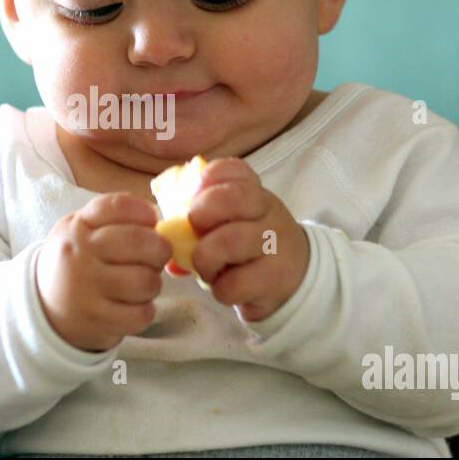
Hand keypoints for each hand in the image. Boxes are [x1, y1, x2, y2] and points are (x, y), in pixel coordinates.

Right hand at [35, 193, 172, 352]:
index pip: (118, 207)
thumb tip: (154, 213)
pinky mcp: (97, 321)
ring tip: (140, 283)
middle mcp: (79, 256)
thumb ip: (114, 216)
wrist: (43, 306)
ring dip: (152, 283)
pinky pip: (141, 314)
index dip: (144, 212)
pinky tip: (133, 305)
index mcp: (77, 228)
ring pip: (146, 281)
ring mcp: (86, 291)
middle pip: (139, 242)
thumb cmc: (75, 260)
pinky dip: (145, 310)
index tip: (151, 220)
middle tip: (155, 256)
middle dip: (159, 249)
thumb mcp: (81, 228)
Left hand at [186, 158, 308, 322]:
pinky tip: (226, 287)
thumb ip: (197, 221)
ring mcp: (275, 245)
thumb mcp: (232, 222)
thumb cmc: (248, 244)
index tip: (192, 198)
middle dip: (200, 215)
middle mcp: (268, 212)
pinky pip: (234, 283)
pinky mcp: (275, 279)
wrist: (296, 274)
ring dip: (205, 259)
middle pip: (232, 198)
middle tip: (195, 234)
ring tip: (207, 267)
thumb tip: (162, 237)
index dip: (206, 180)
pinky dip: (220, 289)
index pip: (233, 170)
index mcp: (254, 192)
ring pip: (230, 241)